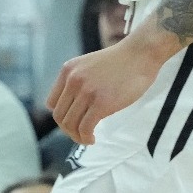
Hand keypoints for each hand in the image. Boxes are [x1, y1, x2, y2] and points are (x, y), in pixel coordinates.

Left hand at [48, 30, 164, 144]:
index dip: (62, 115)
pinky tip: (92, 138)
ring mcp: (86, 92)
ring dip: (77, 136)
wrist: (140, 54)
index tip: (74, 120)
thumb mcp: (89, 65)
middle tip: (81, 133)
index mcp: (68, 70)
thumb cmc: (121, 61)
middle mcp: (73, 80)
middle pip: (59, 116)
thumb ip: (79, 82)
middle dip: (68, 129)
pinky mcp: (101, 103)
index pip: (52, 103)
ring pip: (70, 124)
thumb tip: (75, 107)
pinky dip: (86, 138)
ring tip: (87, 138)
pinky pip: (85, 128)